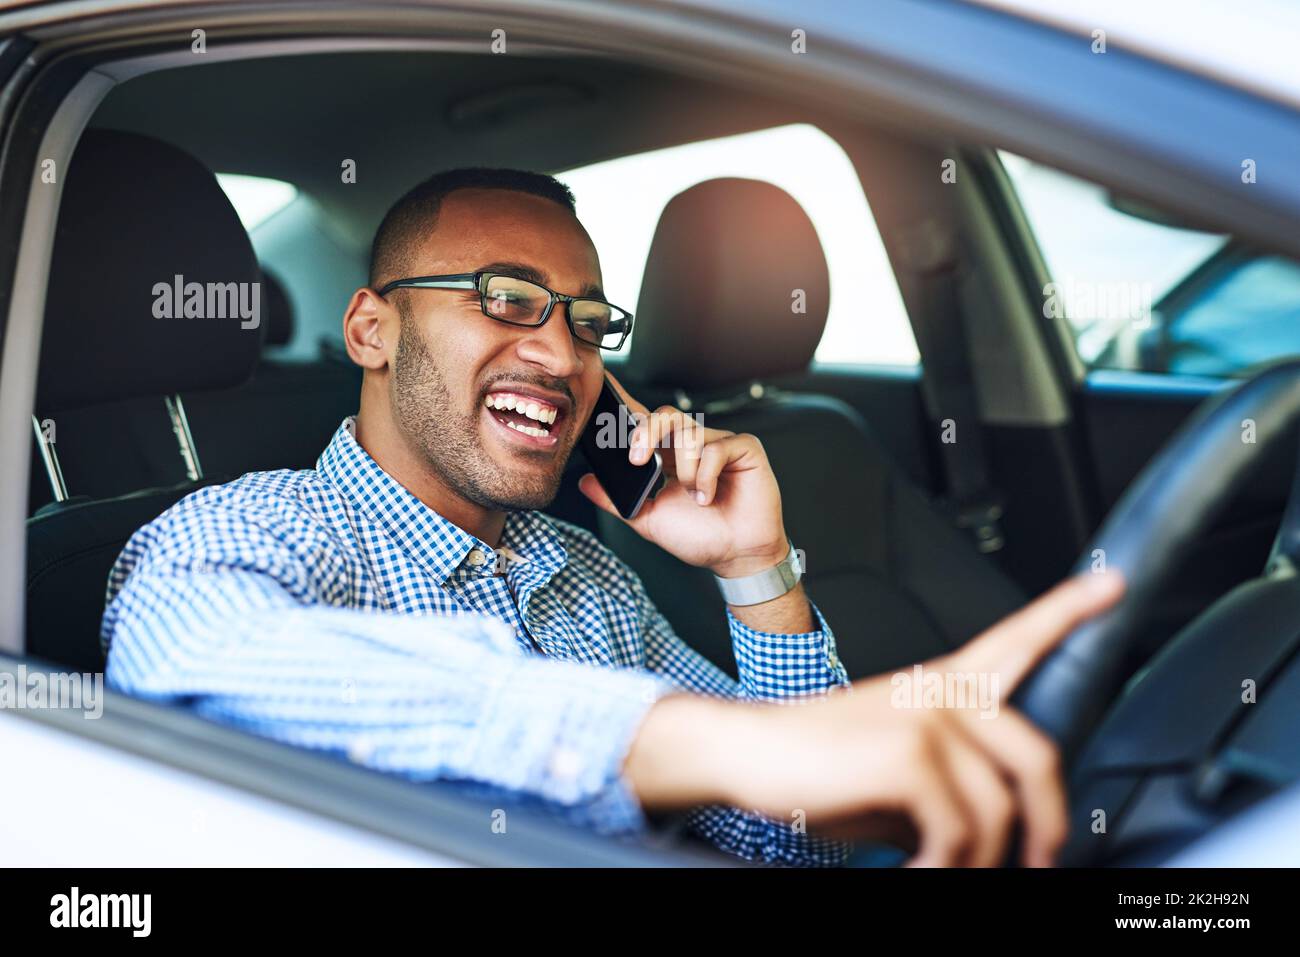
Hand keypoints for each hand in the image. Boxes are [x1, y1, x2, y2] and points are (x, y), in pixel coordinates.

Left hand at [577, 372, 787, 576]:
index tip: (605, 393)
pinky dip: (706, 475)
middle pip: (665, 416)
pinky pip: (716, 448)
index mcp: (669, 457)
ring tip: (692, 497)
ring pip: (690, 433)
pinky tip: (707, 496)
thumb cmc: (701, 537)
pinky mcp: (744, 448)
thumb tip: (585, 483)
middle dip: (645, 432)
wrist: (737, 556)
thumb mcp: (647, 519)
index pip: (646, 424)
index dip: (626, 405)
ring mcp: (719, 444)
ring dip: (684, 470)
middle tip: (637, 460)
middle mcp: (693, 446)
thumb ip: (617, 500)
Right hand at [625, 571, 1125, 865]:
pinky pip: (962, 830)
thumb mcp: (897, 777)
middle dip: (1048, 825)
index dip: (1069, 608)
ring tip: (949, 876)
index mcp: (940, 684)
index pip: (1016, 637)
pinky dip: (949, 867)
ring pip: (1001, 808)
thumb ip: (950, 787)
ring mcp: (927, 715)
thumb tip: (994, 842)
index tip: (1112, 583)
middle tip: (1039, 864)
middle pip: (1039, 755)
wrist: (746, 755)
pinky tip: (925, 872)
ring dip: (982, 863)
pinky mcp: (909, 751)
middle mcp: (941, 690)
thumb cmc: (817, 769)